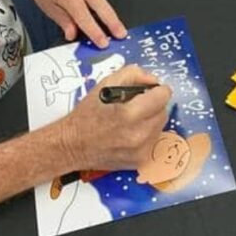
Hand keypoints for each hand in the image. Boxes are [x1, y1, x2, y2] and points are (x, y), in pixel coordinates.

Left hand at [23, 0, 126, 47]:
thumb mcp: (49, 9)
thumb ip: (64, 22)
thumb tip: (74, 35)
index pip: (83, 16)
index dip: (94, 31)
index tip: (103, 42)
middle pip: (101, 4)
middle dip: (112, 21)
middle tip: (121, 33)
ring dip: (101, 8)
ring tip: (89, 9)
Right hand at [58, 65, 172, 171]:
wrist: (72, 145)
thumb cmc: (87, 114)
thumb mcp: (105, 84)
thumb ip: (132, 74)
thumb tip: (152, 80)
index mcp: (130, 113)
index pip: (163, 96)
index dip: (158, 89)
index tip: (153, 90)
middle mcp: (138, 134)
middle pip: (163, 111)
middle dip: (154, 104)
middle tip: (138, 103)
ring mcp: (140, 150)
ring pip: (160, 127)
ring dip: (151, 119)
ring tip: (132, 118)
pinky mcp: (139, 161)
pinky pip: (153, 141)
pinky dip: (146, 134)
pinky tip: (130, 132)